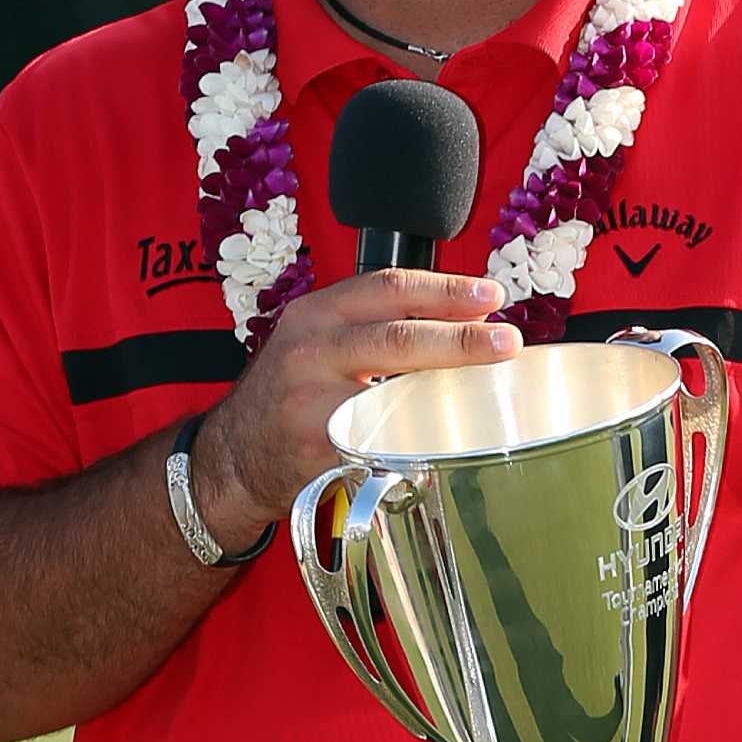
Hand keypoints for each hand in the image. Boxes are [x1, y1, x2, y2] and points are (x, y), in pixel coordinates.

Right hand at [192, 270, 519, 538]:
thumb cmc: (291, 393)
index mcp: (316, 313)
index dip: (445, 290)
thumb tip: (462, 320)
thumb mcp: (318, 341)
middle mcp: (310, 349)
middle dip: (461, 337)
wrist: (235, 454)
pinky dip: (420, 436)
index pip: (388, 287)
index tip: (490, 295)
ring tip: (491, 386)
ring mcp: (312, 400)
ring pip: (395, 389)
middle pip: (398, 336)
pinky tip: (450, 435)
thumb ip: (373, 326)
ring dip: (450, 387)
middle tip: (507, 341)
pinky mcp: (319, 446)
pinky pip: (382, 439)